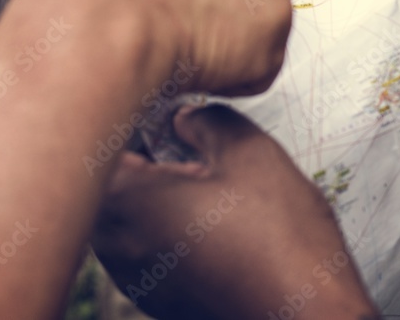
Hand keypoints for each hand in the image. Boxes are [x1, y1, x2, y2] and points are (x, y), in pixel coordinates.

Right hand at [25, 0, 291, 96]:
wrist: (105, 26)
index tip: (176, 6)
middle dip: (219, 9)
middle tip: (182, 36)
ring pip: (256, 21)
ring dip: (229, 43)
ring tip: (183, 55)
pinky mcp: (275, 20)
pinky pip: (261, 64)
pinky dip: (235, 79)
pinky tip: (197, 72)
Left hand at [92, 106, 378, 319]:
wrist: (307, 311)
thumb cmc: (279, 239)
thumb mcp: (248, 151)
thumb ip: (204, 119)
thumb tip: (183, 117)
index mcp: (127, 201)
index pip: (92, 138)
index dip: (125, 111)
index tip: (153, 101)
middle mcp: (115, 243)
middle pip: (98, 177)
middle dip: (132, 148)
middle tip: (174, 132)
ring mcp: (132, 275)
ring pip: (120, 211)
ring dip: (147, 187)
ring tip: (195, 176)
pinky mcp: (155, 295)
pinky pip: (141, 242)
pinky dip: (162, 221)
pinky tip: (206, 216)